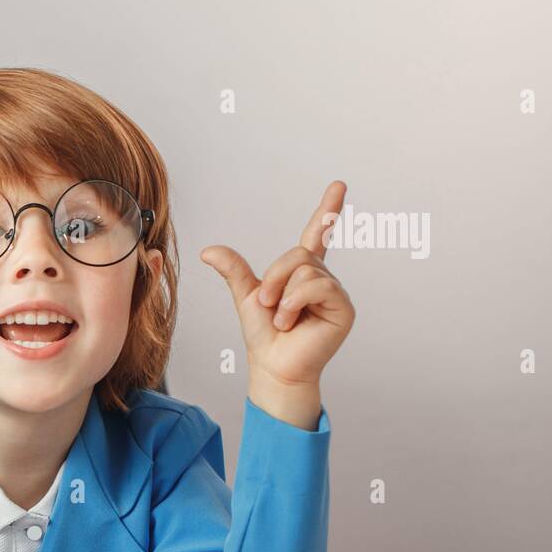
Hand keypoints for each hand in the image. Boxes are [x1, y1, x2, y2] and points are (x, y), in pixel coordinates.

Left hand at [199, 181, 355, 390]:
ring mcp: (335, 292)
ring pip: (306, 268)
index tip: (338, 186)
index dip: (328, 210)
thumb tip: (207, 250)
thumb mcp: (246, 295)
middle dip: (275, 277)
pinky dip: (296, 302)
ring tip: (281, 318)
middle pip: (299, 253)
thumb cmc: (263, 335)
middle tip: (268, 304)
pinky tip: (292, 321)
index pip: (317, 235)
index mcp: (302, 273)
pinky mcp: (343, 308)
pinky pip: (319, 285)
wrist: (271, 365)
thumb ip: (234, 269)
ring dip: (283, 295)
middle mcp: (321, 278)